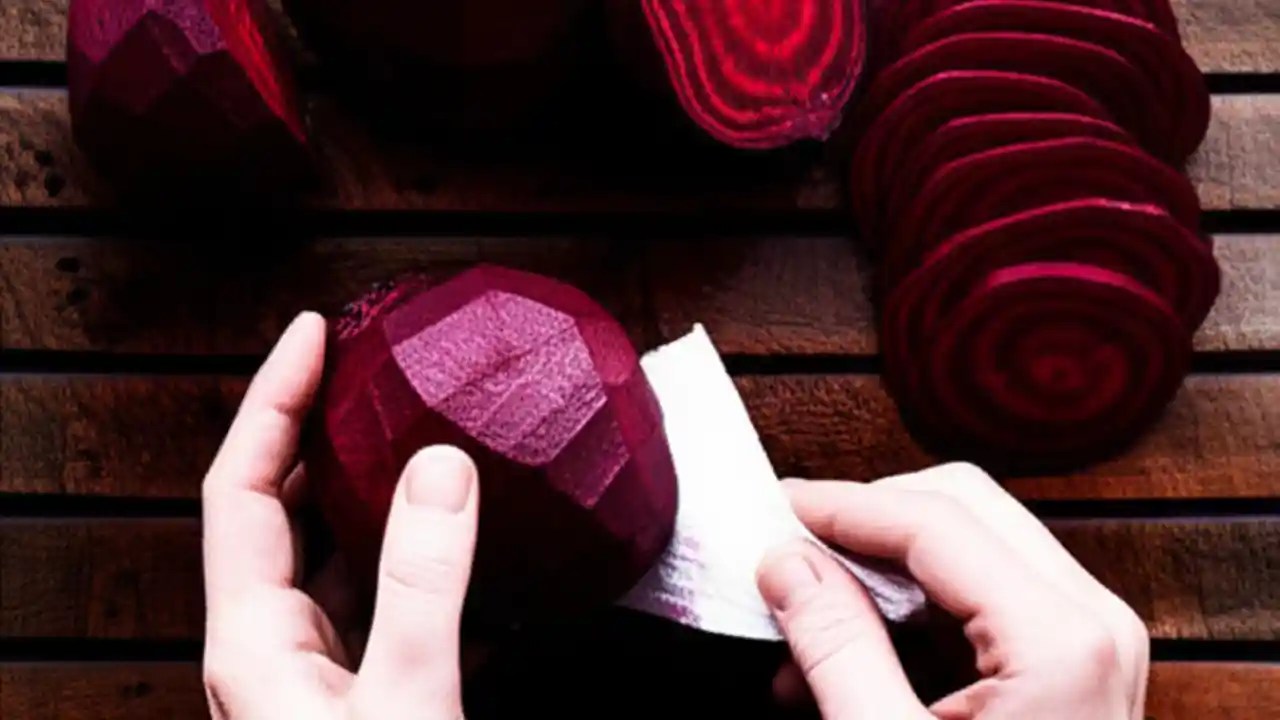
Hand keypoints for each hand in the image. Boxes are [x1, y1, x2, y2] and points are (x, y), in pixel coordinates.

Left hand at [200, 312, 480, 718]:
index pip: (240, 486)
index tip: (314, 335)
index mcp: (254, 639)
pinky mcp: (362, 699)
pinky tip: (468, 553)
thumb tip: (439, 469)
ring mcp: (316, 676)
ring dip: (373, 495)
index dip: (272, 400)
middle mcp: (273, 649)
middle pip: (282, 510)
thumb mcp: (403, 698)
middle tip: (365, 372)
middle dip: (319, 431)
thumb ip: (420, 584)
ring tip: (420, 440)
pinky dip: (419, 564)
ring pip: (336, 558)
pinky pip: (383, 607)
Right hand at [757, 463, 1148, 719]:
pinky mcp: (1070, 662)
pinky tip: (848, 657)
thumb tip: (787, 563)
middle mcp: (1088, 620)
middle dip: (865, 523)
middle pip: (961, 507)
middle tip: (788, 553)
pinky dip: (909, 609)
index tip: (773, 511)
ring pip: (969, 541)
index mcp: (1057, 639)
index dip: (842, 506)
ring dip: (881, 568)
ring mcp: (1087, 639)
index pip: (933, 518)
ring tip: (806, 627)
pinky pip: (982, 593)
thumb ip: (836, 647)